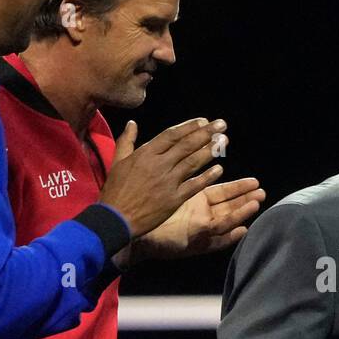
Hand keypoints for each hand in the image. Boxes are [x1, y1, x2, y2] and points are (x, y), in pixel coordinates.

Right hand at [99, 117, 227, 238]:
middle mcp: (159, 165)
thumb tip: (132, 123)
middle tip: (222, 124)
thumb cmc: (115, 190)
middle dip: (206, 133)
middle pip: (186, 145)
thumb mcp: (117, 161)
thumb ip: (126, 141)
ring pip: (193, 162)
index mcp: (146, 154)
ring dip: (210, 151)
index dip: (189, 127)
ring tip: (223, 142)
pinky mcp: (174, 199)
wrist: (116, 218)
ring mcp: (168, 182)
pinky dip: (207, 177)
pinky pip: (194, 185)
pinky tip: (219, 170)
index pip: (171, 135)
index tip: (203, 121)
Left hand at [120, 177, 264, 264]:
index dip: (235, 185)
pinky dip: (229, 236)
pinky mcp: (193, 240)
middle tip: (262, 191)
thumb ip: (169, 171)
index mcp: (191, 199)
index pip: (217, 190)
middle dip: (244, 197)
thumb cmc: (143, 212)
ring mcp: (196, 227)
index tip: (253, 180)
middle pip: (226, 204)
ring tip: (258, 204)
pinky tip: (243, 230)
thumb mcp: (156, 189)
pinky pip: (215, 239)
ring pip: (225, 219)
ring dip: (242, 212)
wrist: (128, 231)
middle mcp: (198, 213)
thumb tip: (169, 151)